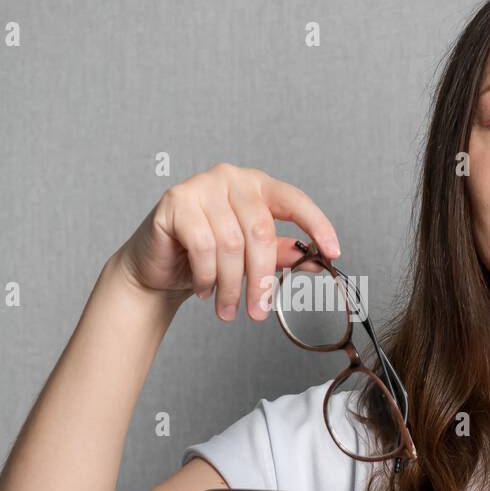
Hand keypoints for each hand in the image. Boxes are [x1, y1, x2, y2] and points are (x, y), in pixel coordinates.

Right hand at [114, 163, 340, 320]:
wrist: (156, 268)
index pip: (294, 200)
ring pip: (231, 244)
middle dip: (262, 279)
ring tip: (227, 309)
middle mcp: (231, 178)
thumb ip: (280, 253)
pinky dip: (207, 276)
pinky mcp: (176, 201)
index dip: (317, 225)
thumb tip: (316, 261)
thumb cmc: (204, 259)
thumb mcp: (249, 257)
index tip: (333, 253)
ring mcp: (202, 186)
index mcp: (256, 185)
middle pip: (260, 231)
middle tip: (259, 313)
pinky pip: (203, 246)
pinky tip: (204, 290)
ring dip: (231, 285)